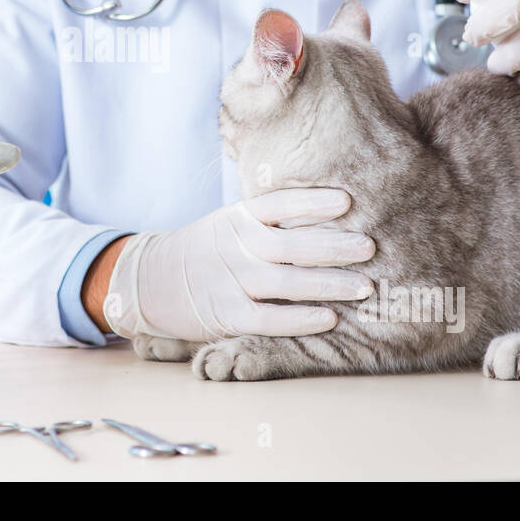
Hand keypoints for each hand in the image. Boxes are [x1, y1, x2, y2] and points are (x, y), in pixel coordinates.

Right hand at [103, 187, 376, 342]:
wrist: (149, 280)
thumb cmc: (204, 250)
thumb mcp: (229, 223)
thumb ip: (269, 220)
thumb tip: (329, 215)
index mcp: (237, 217)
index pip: (279, 205)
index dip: (312, 202)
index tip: (347, 201)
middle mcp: (234, 246)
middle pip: (289, 244)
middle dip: (333, 246)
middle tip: (370, 247)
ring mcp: (229, 281)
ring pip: (285, 282)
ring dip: (328, 284)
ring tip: (365, 285)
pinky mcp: (225, 314)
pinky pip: (268, 318)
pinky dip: (300, 319)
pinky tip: (329, 318)